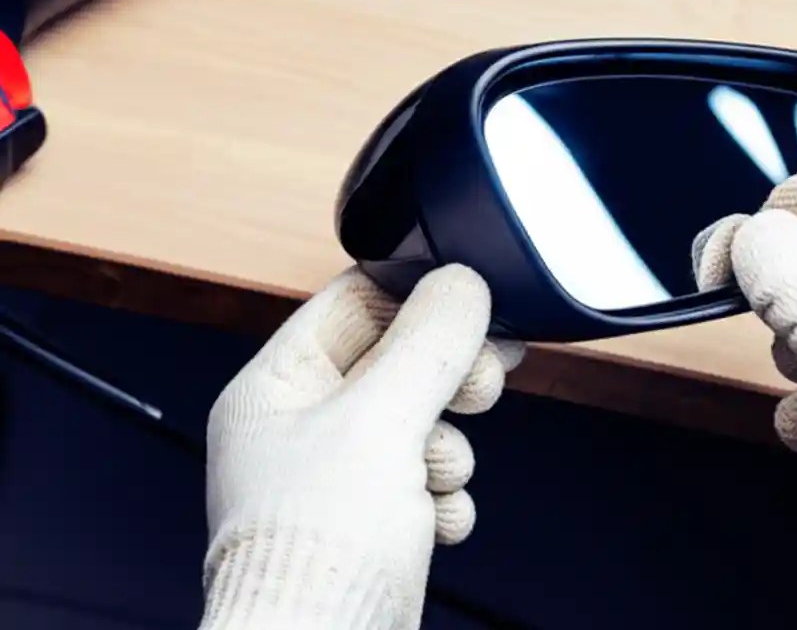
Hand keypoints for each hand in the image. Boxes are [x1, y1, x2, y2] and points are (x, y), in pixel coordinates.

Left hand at [199, 266, 523, 629]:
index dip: (418, 301)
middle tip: (476, 387)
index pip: (355, 304)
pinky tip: (432, 518)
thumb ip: (428, 344)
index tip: (472, 309)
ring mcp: (339, 476)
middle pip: (400, 361)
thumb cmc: (315, 555)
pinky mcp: (373, 520)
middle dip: (447, 377)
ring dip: (448, 445)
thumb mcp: (380, 423)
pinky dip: (444, 496)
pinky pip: (428, 479)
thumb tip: (462, 283)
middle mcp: (304, 427)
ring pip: (422, 420)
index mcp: (277, 387)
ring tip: (434, 475)